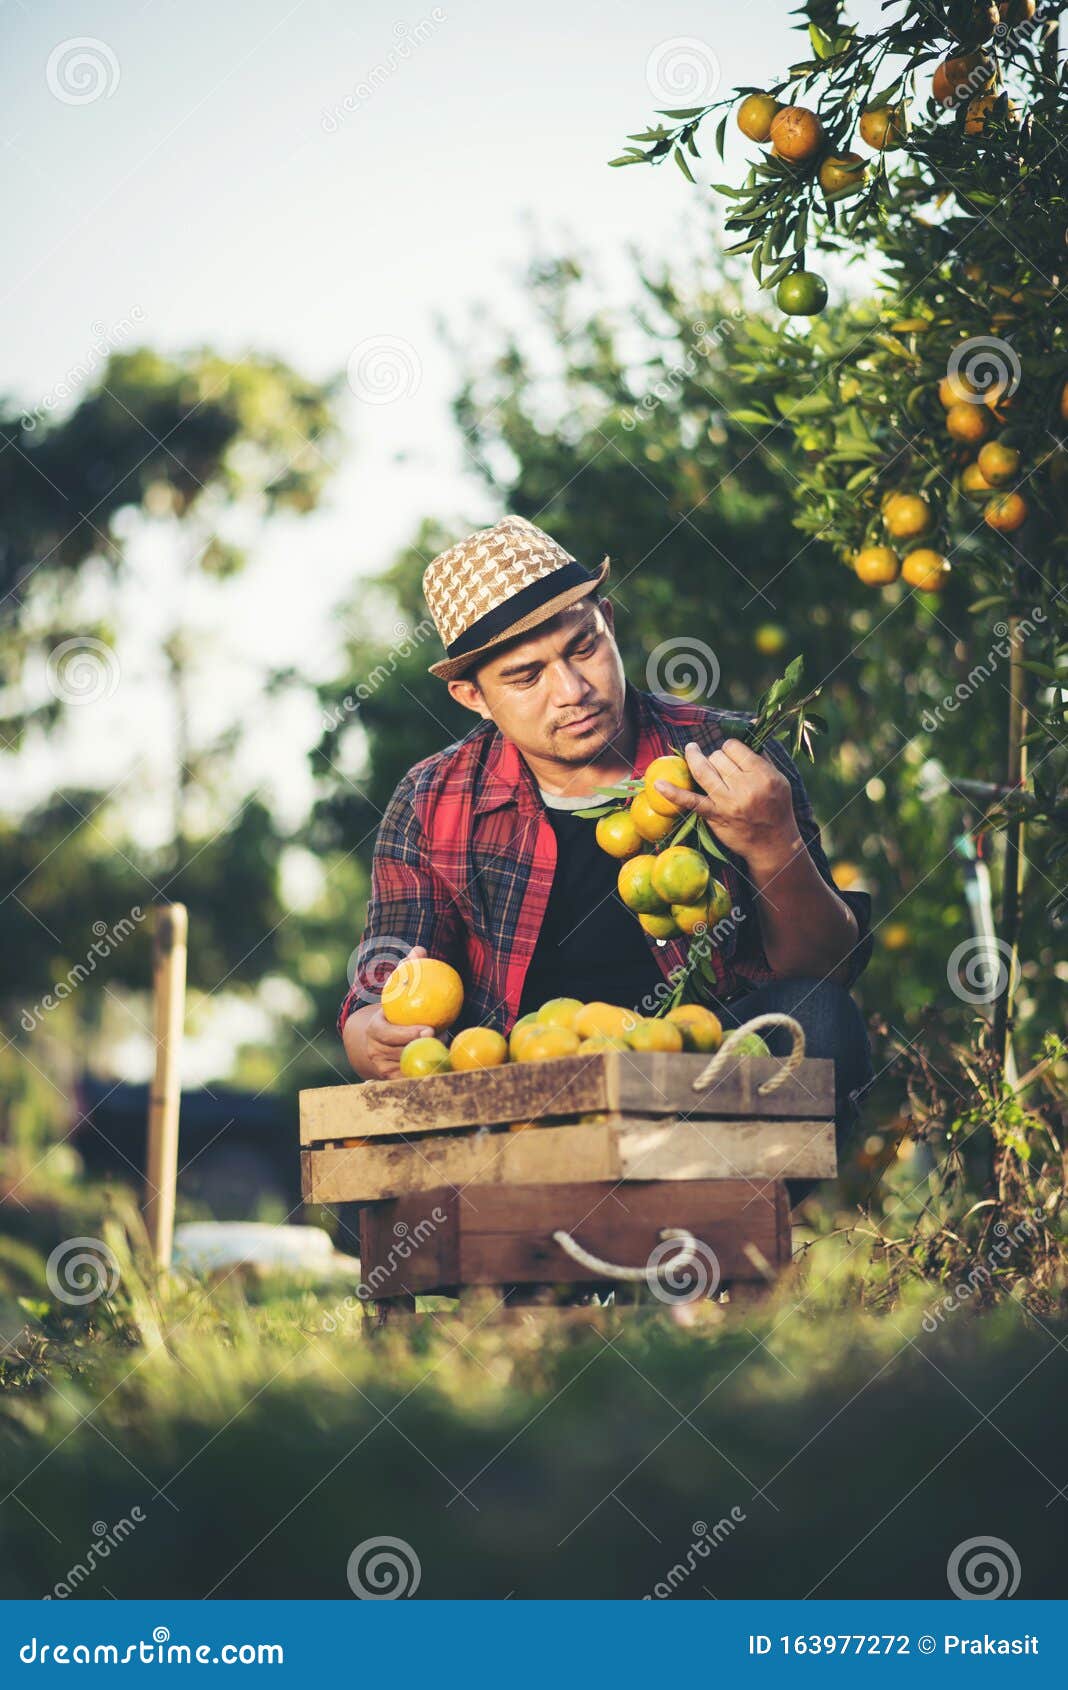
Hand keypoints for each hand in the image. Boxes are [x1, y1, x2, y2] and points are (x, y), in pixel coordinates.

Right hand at [344, 944, 436, 1079]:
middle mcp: (375, 1050)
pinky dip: (426, 1072)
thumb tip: (420, 949)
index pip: (387, 1033)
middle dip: (424, 1047)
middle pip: (401, 1052)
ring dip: (429, 1057)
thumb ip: (407, 972)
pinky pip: (411, 1077)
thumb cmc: (393, 1010)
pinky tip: (446, 1066)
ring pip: (409, 1064)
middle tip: (445, 1039)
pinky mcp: (391, 1079)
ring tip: (449, 1048)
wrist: (377, 1039)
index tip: (428, 1029)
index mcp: (374, 1029)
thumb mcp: (396, 992)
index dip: (406, 1033)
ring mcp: (382, 1067)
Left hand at [654, 739, 799, 870]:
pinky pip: (691, 801)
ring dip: (695, 758)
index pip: (734, 748)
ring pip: (704, 770)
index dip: (729, 748)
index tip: (731, 755)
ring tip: (691, 751)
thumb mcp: (779, 780)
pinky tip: (659, 784)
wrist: (773, 843)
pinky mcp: (715, 815)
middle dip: (716, 757)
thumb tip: (746, 736)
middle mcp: (745, 787)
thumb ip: (762, 759)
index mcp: (763, 775)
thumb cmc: (777, 809)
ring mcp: (728, 802)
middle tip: (721, 766)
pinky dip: (673, 793)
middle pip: (718, 757)